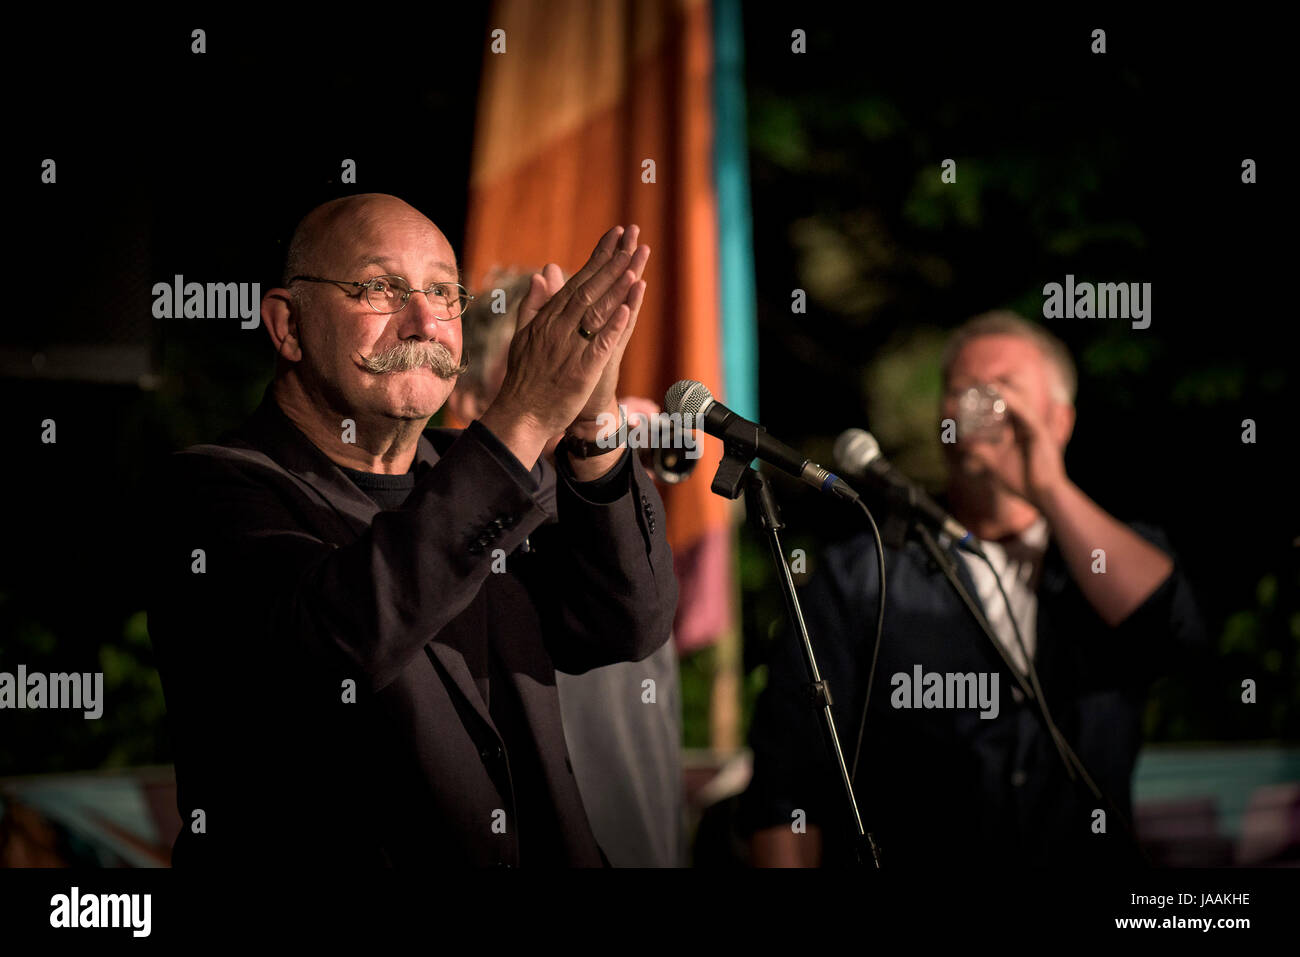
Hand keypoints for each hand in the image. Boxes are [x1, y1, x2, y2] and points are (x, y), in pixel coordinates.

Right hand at [478, 225, 647, 467]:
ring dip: (615, 288)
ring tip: (633, 264)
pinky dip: (613, 327)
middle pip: (589, 290)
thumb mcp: (523, 336)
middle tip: (632, 239)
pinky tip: (626, 309)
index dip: (598, 258)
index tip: (615, 235)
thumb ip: (533, 304)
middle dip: (611, 263)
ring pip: (595, 313)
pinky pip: (598, 346)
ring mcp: (569, 350)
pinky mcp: (580, 372)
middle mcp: (558, 330)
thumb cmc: (525, 378)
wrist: (520, 415)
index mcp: (548, 320)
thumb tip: (541, 274)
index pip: (576, 281)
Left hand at [964, 380, 1067, 508]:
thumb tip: (966, 447)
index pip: (1002, 406)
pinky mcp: (1039, 432)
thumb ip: (983, 454)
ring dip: (999, 388)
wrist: (1042, 497)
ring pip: (1016, 401)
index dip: (987, 395)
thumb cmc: (1023, 482)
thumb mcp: (995, 465)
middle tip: (968, 380)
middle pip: (1008, 399)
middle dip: (989, 388)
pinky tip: (997, 389)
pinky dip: (1011, 400)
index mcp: (1019, 430)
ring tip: (982, 380)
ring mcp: (1035, 426)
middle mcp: (1027, 424)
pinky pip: (1023, 412)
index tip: (966, 387)